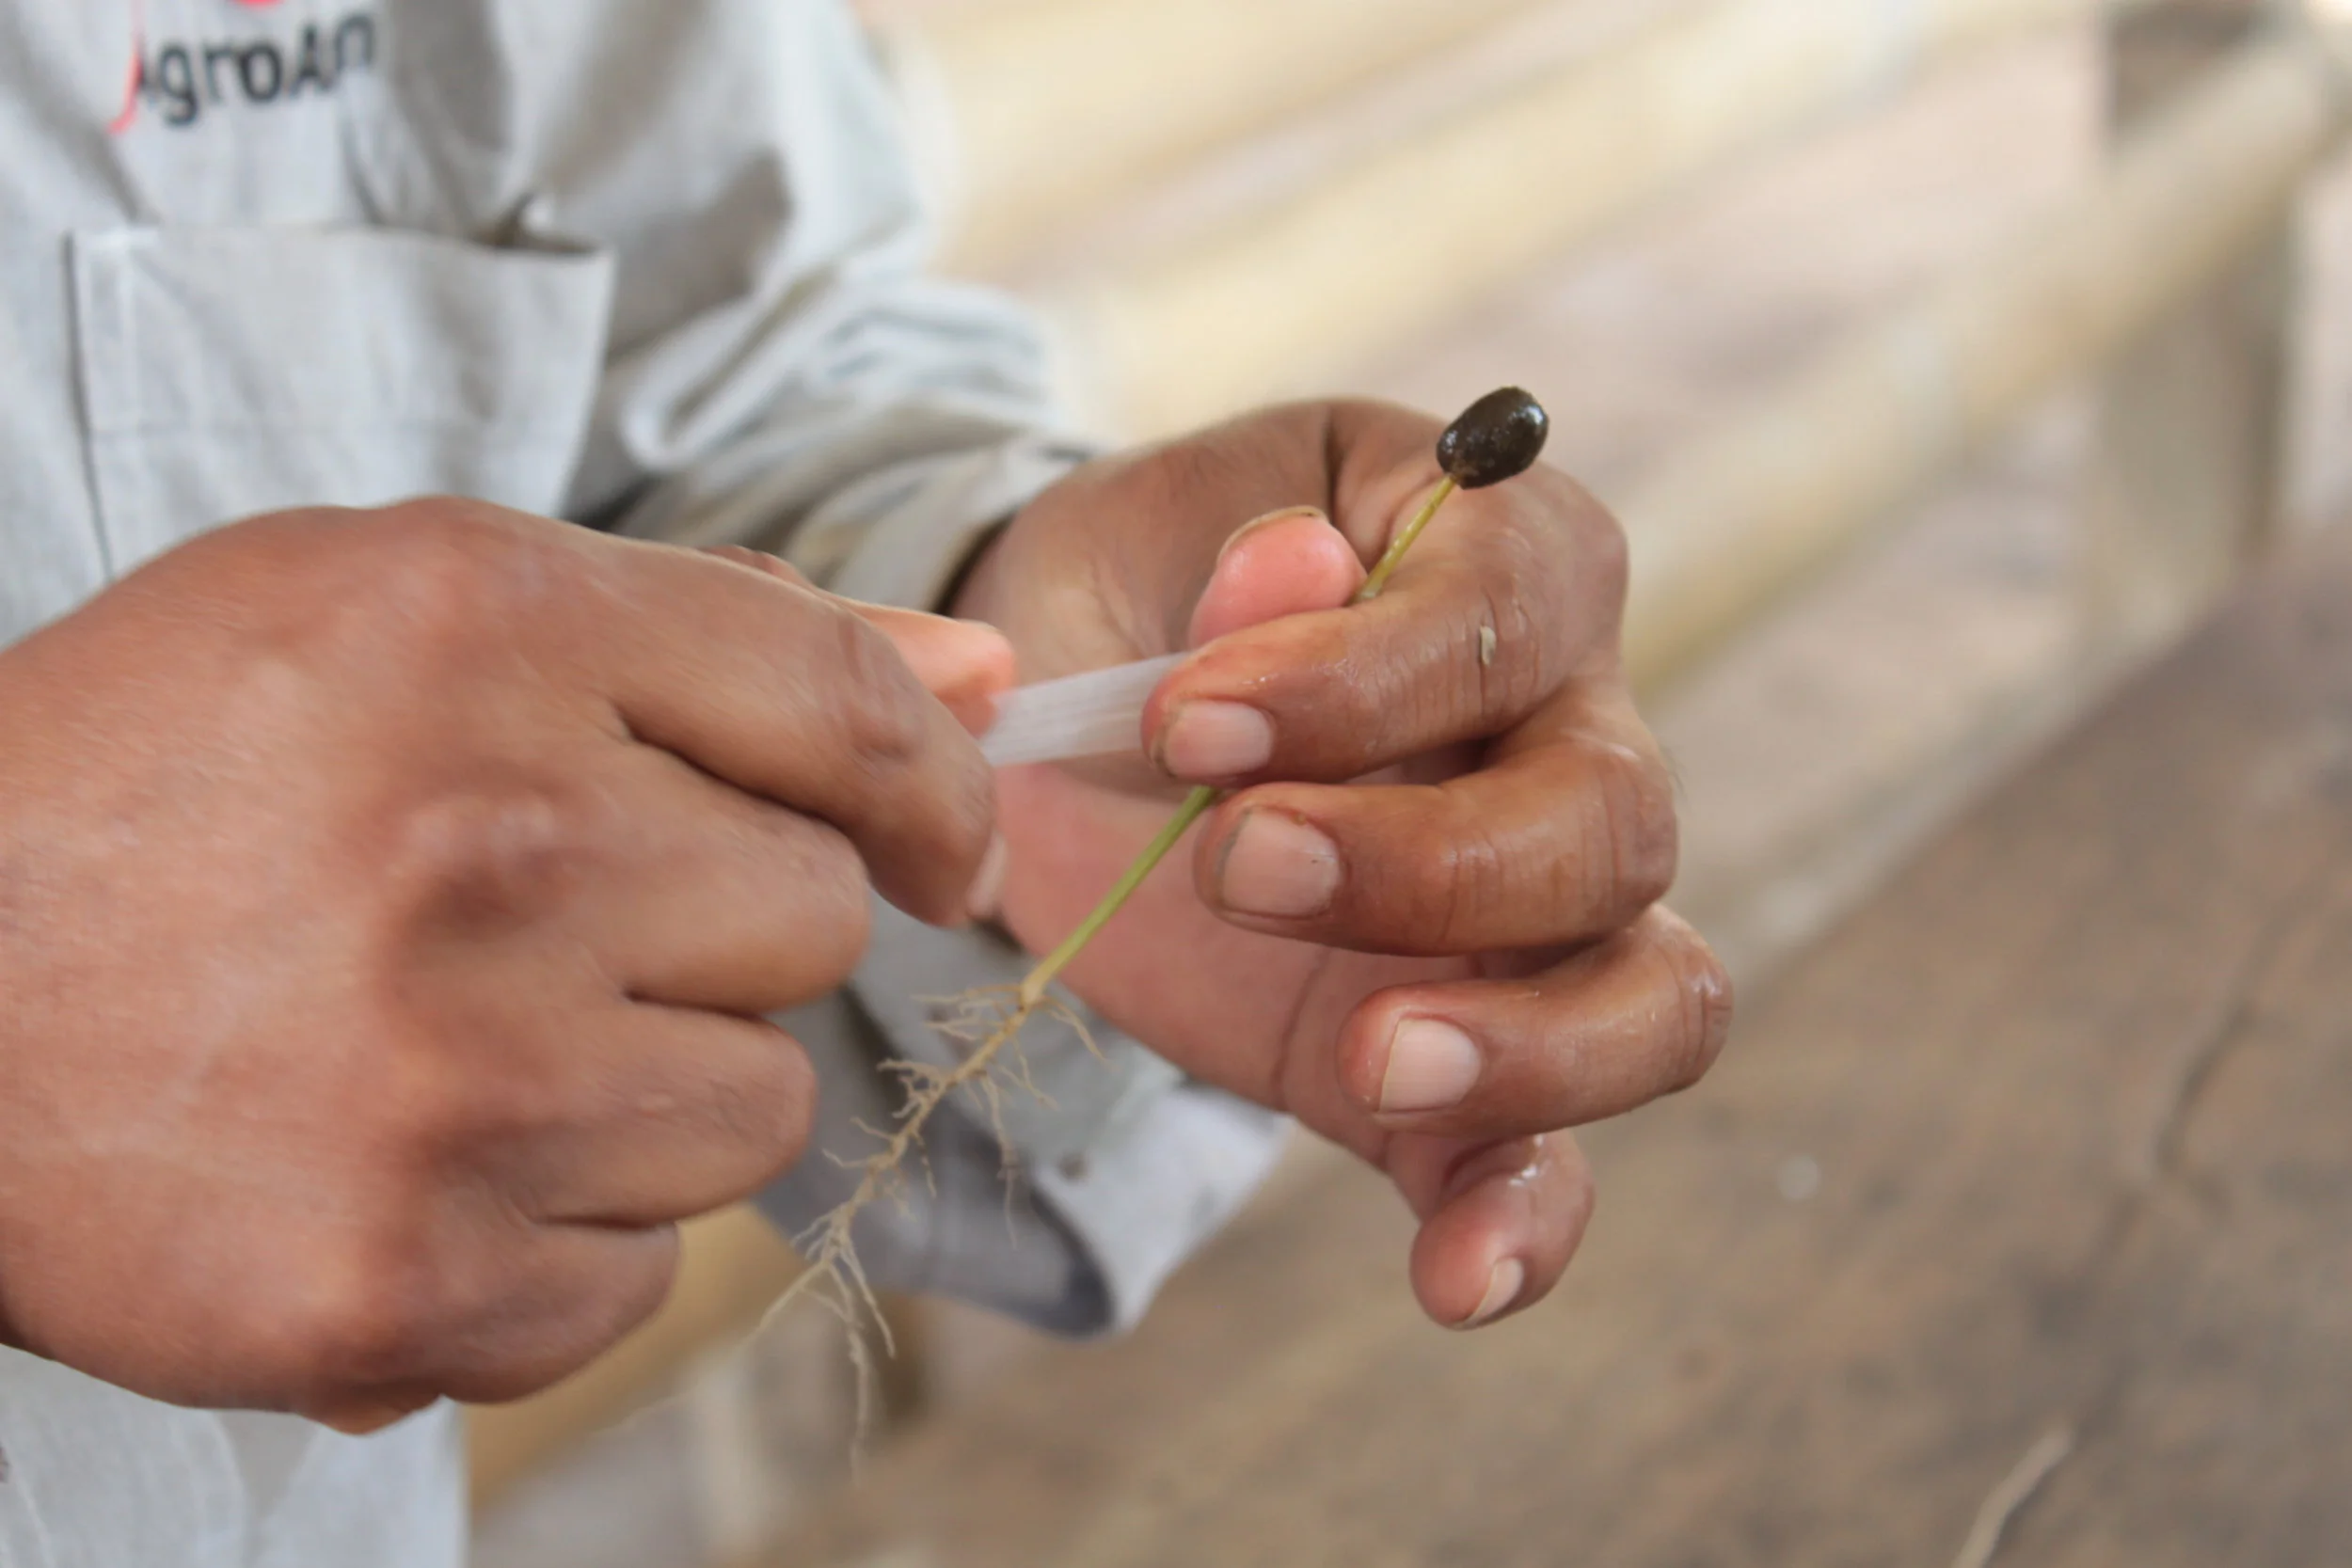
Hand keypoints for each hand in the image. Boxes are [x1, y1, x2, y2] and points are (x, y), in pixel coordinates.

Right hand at [0, 501, 1005, 1426]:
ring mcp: (454, 1081)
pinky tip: (411, 1166)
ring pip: (752, 1113)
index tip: (934, 844)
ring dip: (650, 1094)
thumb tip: (978, 676)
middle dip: (717, 932)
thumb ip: (710, 630)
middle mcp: (490, 846)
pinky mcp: (408, 1279)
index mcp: (485, 631)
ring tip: (458, 1049)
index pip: (850, 707)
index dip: (933, 787)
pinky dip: (556, 1241)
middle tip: (537, 927)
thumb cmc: (162, 778)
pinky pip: (641, 1279)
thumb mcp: (402, 614)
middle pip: (812, 923)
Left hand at [957, 400, 1730, 1331]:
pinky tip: (1455, 1283)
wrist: (1073, 735)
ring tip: (1366, 1061)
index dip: (1366, 673)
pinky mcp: (1463, 1066)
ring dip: (1523, 1045)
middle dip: (1430, 860)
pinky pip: (1551, 1158)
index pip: (1518, 610)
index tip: (1183, 719)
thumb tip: (1298, 558)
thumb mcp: (1142, 540)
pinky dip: (1521, 1224)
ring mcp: (1541, 919)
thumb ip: (1218, 548)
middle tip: (1235, 867)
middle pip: (1611, 820)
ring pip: (1652, 994)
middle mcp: (1569, 737)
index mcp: (1504, 563)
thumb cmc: (1132, 603)